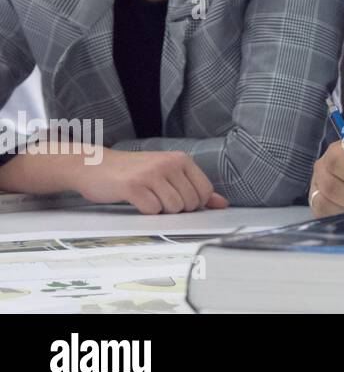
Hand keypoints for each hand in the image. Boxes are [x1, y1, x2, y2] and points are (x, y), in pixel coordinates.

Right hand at [75, 148, 227, 213]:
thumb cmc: (133, 172)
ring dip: (161, 210)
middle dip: (176, 209)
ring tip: (148, 198)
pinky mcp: (133, 186)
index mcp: (181, 159)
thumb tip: (222, 204)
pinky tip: (137, 200)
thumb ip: (196, 188)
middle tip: (157, 198)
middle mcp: (169, 163)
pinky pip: (152, 210)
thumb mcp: (168, 174)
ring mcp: (151, 174)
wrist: (94, 165)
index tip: (177, 198)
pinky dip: (146, 211)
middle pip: (190, 203)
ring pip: (173, 208)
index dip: (193, 203)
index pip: (204, 192)